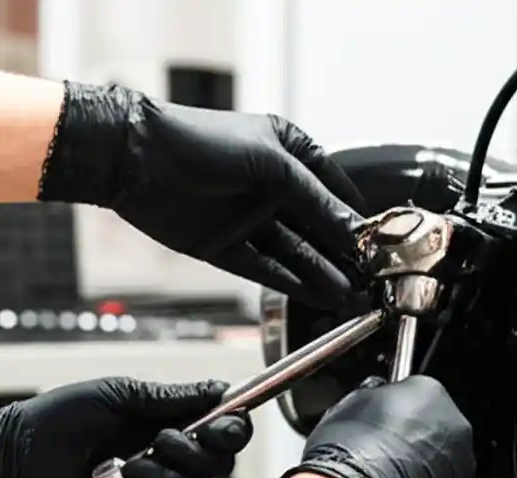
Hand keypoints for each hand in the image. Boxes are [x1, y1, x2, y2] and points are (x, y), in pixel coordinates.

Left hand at [0, 377, 251, 477]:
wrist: (19, 461)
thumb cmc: (57, 421)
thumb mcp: (119, 395)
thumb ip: (171, 396)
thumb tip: (218, 389)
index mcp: (168, 424)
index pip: (223, 431)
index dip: (231, 428)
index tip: (221, 424)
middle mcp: (169, 459)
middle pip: (220, 463)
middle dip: (193, 450)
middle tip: (159, 439)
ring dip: (160, 475)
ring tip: (123, 466)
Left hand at [38, 81, 365, 308]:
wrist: (137, 159)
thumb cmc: (204, 143)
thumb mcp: (274, 165)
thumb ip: (316, 201)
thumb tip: (353, 230)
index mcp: (290, 154)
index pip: (335, 191)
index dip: (356, 219)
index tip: (379, 245)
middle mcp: (273, 187)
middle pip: (317, 227)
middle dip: (343, 253)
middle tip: (369, 279)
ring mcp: (249, 219)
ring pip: (295, 252)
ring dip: (322, 273)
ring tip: (348, 295)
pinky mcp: (227, 246)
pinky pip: (267, 268)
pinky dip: (291, 281)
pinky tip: (316, 293)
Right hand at [279, 376, 474, 477]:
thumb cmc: (350, 451)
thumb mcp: (354, 402)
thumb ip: (377, 394)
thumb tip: (378, 397)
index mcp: (431, 392)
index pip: (420, 393)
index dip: (401, 409)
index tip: (387, 421)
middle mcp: (454, 425)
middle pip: (438, 426)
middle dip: (419, 437)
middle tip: (389, 451)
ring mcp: (461, 463)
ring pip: (444, 459)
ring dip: (426, 465)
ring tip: (393, 477)